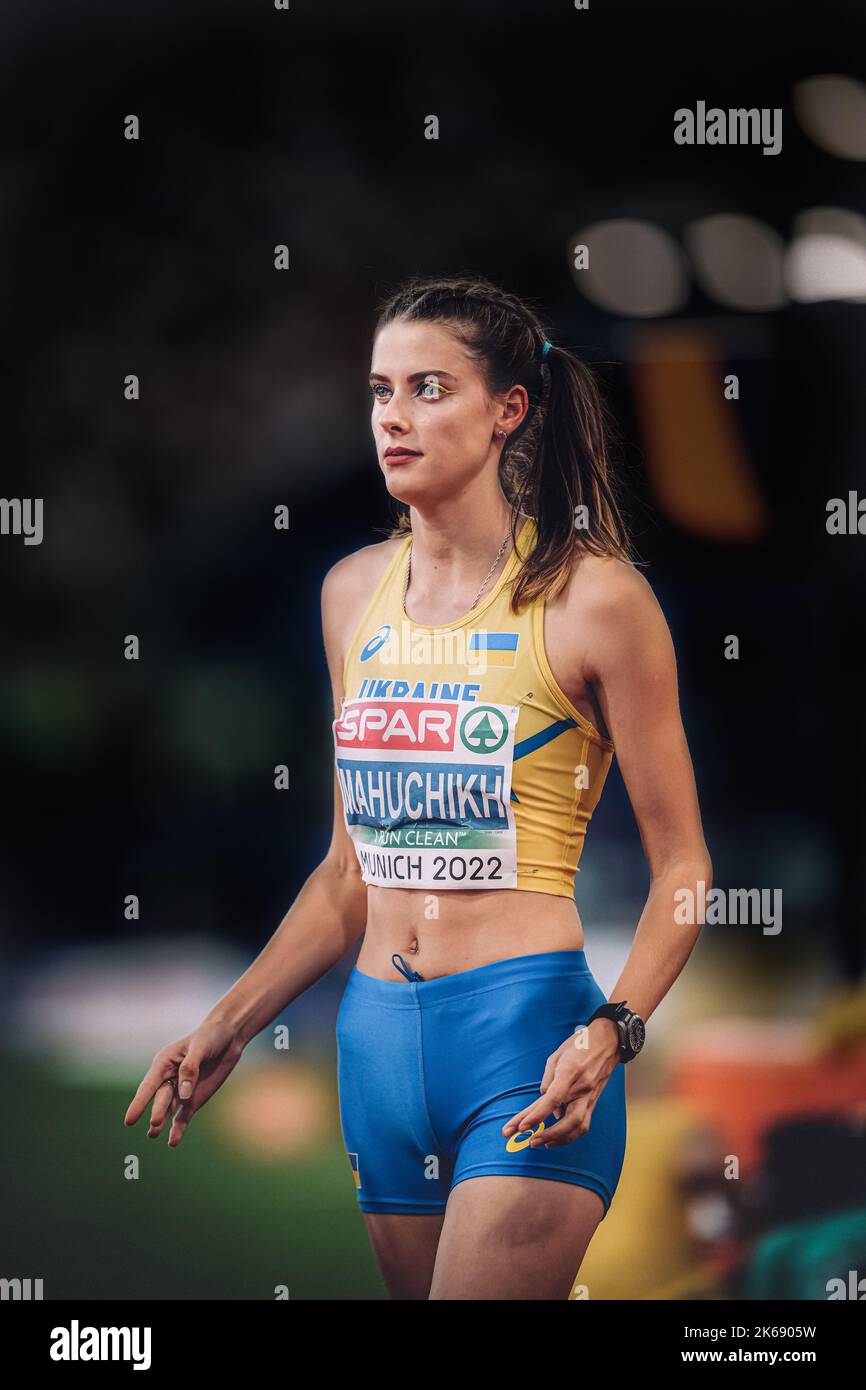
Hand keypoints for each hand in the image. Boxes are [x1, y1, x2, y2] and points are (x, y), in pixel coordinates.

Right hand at [123, 1017, 243, 1146]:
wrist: (229, 1037)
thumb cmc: (210, 1036)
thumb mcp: (200, 1047)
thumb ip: (190, 1069)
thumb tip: (183, 1094)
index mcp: (164, 1063)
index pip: (148, 1086)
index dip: (139, 1103)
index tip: (129, 1120)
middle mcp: (168, 1080)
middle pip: (161, 1098)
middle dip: (157, 1111)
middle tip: (155, 1124)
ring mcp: (181, 1092)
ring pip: (169, 1109)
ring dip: (162, 1122)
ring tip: (153, 1135)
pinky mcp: (192, 1101)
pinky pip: (183, 1117)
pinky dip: (178, 1129)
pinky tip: (173, 1142)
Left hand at [501, 1019, 620, 1149]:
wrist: (607, 1043)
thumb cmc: (579, 1045)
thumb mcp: (556, 1056)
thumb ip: (548, 1080)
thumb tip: (544, 1101)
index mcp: (571, 1072)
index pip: (553, 1099)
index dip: (537, 1115)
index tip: (522, 1127)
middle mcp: (583, 1088)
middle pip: (570, 1120)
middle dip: (549, 1134)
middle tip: (530, 1141)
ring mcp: (591, 1096)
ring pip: (579, 1126)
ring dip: (559, 1139)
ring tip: (541, 1144)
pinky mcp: (593, 1101)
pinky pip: (583, 1123)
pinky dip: (569, 1135)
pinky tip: (555, 1139)